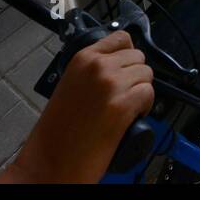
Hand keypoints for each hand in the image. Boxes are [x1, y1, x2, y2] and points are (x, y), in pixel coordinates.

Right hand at [0, 31, 154, 182]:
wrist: (50, 161)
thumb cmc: (57, 131)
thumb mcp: (70, 85)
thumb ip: (91, 71)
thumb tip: (118, 66)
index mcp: (82, 58)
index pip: (121, 38)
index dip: (129, 55)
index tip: (127, 68)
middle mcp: (98, 66)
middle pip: (138, 57)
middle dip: (136, 76)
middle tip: (125, 95)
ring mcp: (111, 84)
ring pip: (147, 75)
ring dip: (142, 91)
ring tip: (127, 108)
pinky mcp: (122, 105)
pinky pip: (149, 94)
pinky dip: (146, 107)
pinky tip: (132, 118)